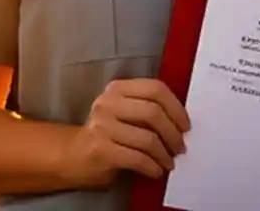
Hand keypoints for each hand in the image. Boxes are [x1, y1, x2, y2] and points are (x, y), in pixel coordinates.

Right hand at [60, 78, 191, 187]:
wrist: (73, 155)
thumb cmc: (107, 133)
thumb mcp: (123, 111)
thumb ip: (146, 108)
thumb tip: (181, 122)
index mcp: (117, 88)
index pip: (155, 88)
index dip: (176, 107)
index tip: (186, 125)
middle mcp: (108, 103)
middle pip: (153, 112)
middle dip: (173, 133)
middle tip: (180, 147)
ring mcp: (103, 126)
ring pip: (148, 138)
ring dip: (165, 154)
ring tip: (169, 161)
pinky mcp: (102, 150)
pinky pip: (138, 158)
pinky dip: (153, 166)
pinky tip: (156, 170)